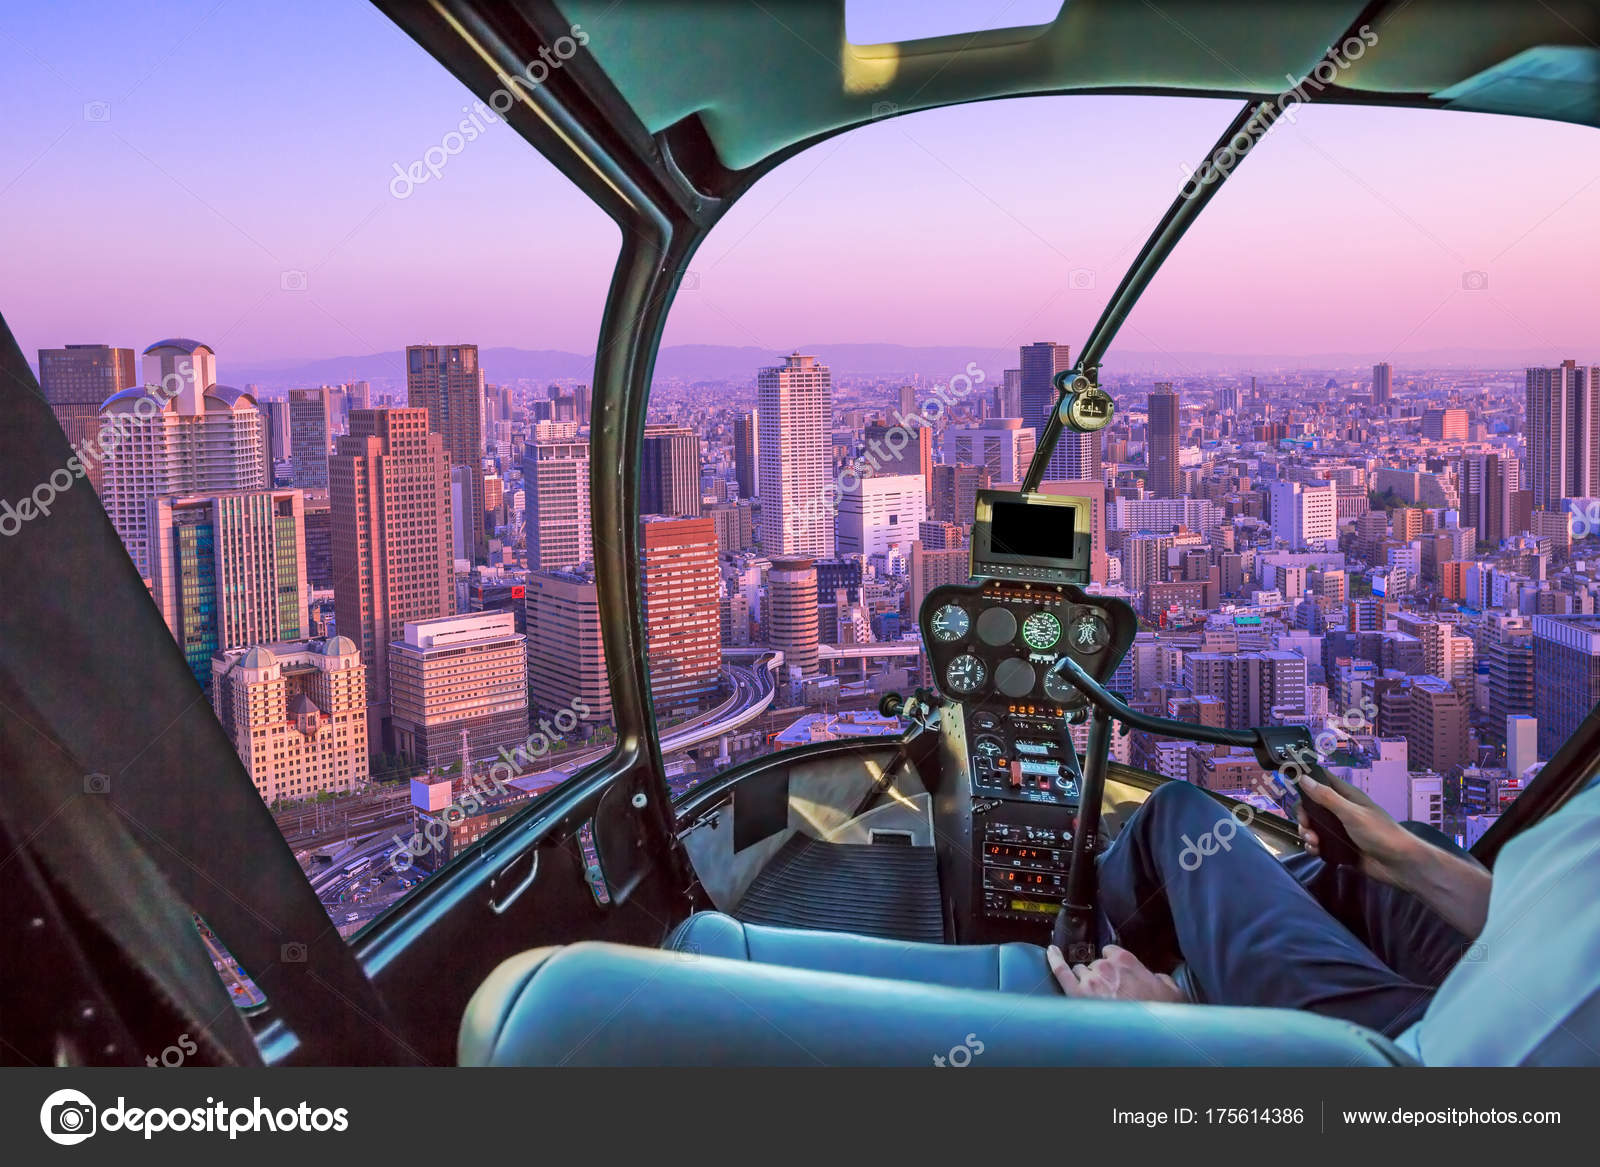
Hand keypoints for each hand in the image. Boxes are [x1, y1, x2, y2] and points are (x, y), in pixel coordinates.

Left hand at [1048, 944, 1183, 1002]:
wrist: (1147, 1035)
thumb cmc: (1159, 1014)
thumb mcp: (1171, 991)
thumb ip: (1159, 977)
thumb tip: (1155, 977)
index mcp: (1125, 960)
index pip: (1111, 951)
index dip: (1113, 961)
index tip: (1116, 970)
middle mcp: (1105, 967)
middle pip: (1095, 964)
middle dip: (1100, 975)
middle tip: (1110, 991)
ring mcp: (1089, 980)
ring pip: (1080, 971)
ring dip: (1085, 980)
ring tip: (1095, 994)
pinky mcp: (1076, 994)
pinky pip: (1061, 972)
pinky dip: (1054, 960)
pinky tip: (1051, 953)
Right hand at [1296, 770, 1415, 886]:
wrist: (1400, 866)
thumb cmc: (1381, 834)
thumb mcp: (1352, 813)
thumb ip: (1327, 797)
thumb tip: (1304, 778)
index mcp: (1347, 797)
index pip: (1321, 781)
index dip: (1306, 781)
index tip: (1292, 787)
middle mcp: (1341, 811)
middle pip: (1312, 807)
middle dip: (1304, 816)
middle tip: (1306, 825)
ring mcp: (1340, 830)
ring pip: (1313, 827)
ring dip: (1307, 834)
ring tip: (1314, 842)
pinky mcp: (1339, 848)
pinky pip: (1319, 844)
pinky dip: (1314, 847)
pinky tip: (1317, 851)